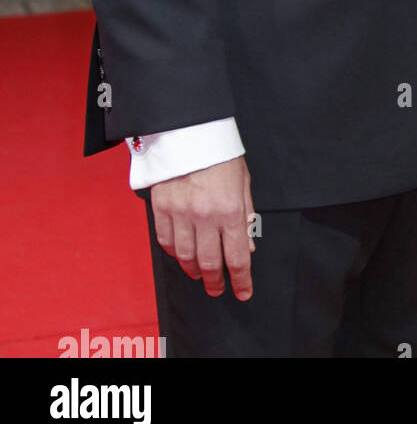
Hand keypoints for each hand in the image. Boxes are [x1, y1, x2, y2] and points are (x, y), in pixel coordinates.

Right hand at [150, 155, 255, 299]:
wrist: (189, 131)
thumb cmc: (221, 155)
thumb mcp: (243, 182)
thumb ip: (246, 216)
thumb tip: (247, 248)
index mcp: (230, 209)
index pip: (237, 257)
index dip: (241, 280)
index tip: (243, 292)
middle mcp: (205, 216)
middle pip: (209, 263)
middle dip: (216, 282)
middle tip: (218, 290)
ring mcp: (180, 214)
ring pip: (185, 257)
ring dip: (194, 271)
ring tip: (201, 275)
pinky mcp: (161, 209)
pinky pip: (166, 242)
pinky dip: (174, 253)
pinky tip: (182, 255)